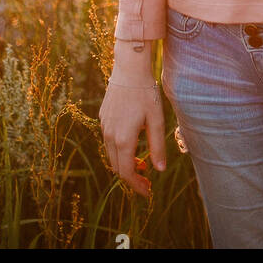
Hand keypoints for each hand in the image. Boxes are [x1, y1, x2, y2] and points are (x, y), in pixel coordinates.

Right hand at [99, 76, 166, 197]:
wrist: (129, 69)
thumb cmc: (146, 93)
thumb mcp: (157, 120)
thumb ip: (157, 146)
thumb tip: (159, 170)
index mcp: (124, 139)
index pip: (126, 173)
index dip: (136, 186)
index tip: (147, 192)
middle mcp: (110, 136)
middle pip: (117, 167)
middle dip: (131, 178)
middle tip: (147, 181)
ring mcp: (104, 126)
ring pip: (111, 155)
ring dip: (125, 164)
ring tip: (142, 164)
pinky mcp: (103, 118)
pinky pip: (109, 141)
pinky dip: (120, 150)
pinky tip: (133, 144)